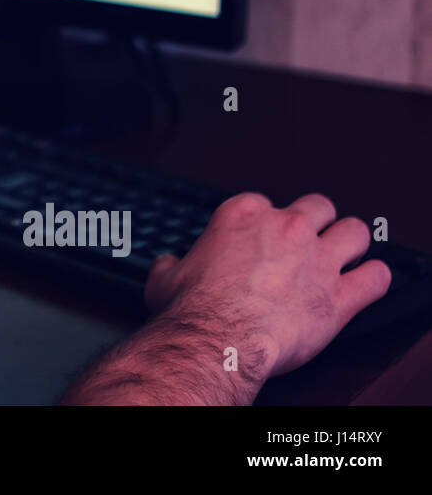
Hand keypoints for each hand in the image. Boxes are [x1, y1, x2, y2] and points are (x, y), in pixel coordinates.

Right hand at [145, 191, 390, 378]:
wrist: (218, 339)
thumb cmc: (193, 309)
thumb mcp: (165, 278)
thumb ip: (172, 264)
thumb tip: (168, 265)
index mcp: (242, 215)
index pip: (265, 201)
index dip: (264, 222)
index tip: (261, 237)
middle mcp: (285, 229)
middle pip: (318, 206)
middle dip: (317, 220)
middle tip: (309, 238)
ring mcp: (317, 260)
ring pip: (355, 231)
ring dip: (351, 241)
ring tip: (345, 253)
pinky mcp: (340, 296)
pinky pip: (377, 278)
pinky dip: (375, 279)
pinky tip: (367, 282)